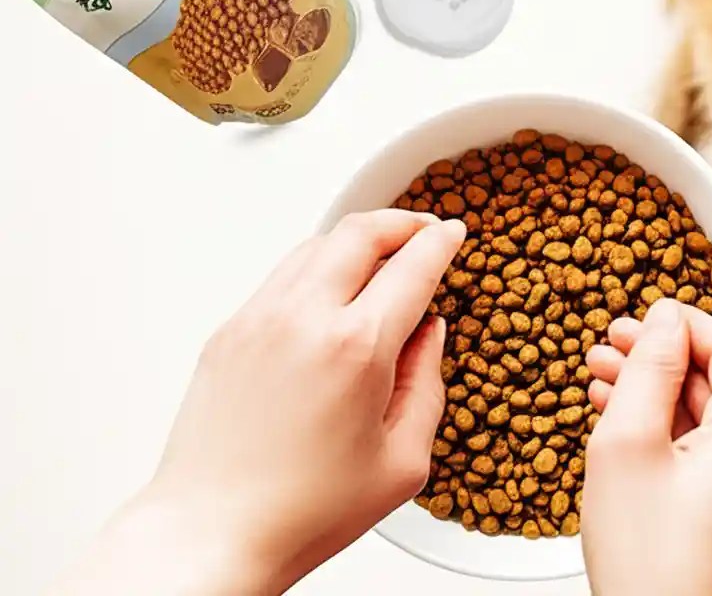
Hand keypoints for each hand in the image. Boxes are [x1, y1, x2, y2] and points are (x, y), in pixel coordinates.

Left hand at [52, 210, 464, 594]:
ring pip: (316, 244)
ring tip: (380, 258)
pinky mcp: (229, 333)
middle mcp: (304, 319)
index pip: (413, 266)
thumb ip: (427, 385)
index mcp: (358, 348)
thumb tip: (429, 335)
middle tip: (424, 231)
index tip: (455, 234)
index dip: (442, 243)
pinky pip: (281, 276)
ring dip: (357, 240)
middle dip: (402, 222)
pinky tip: (332, 292)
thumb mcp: (402, 461)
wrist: (213, 531)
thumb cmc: (305, 511)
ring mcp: (259, 320)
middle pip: (361, 232)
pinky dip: (317, 266)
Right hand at [582, 300, 711, 595]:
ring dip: (671, 404)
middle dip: (665, 367)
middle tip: (611, 355)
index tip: (638, 321)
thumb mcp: (625, 449)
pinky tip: (642, 439)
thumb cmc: (651, 576)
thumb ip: (648, 370)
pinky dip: (688, 445)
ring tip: (612, 394)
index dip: (679, 326)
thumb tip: (663, 323)